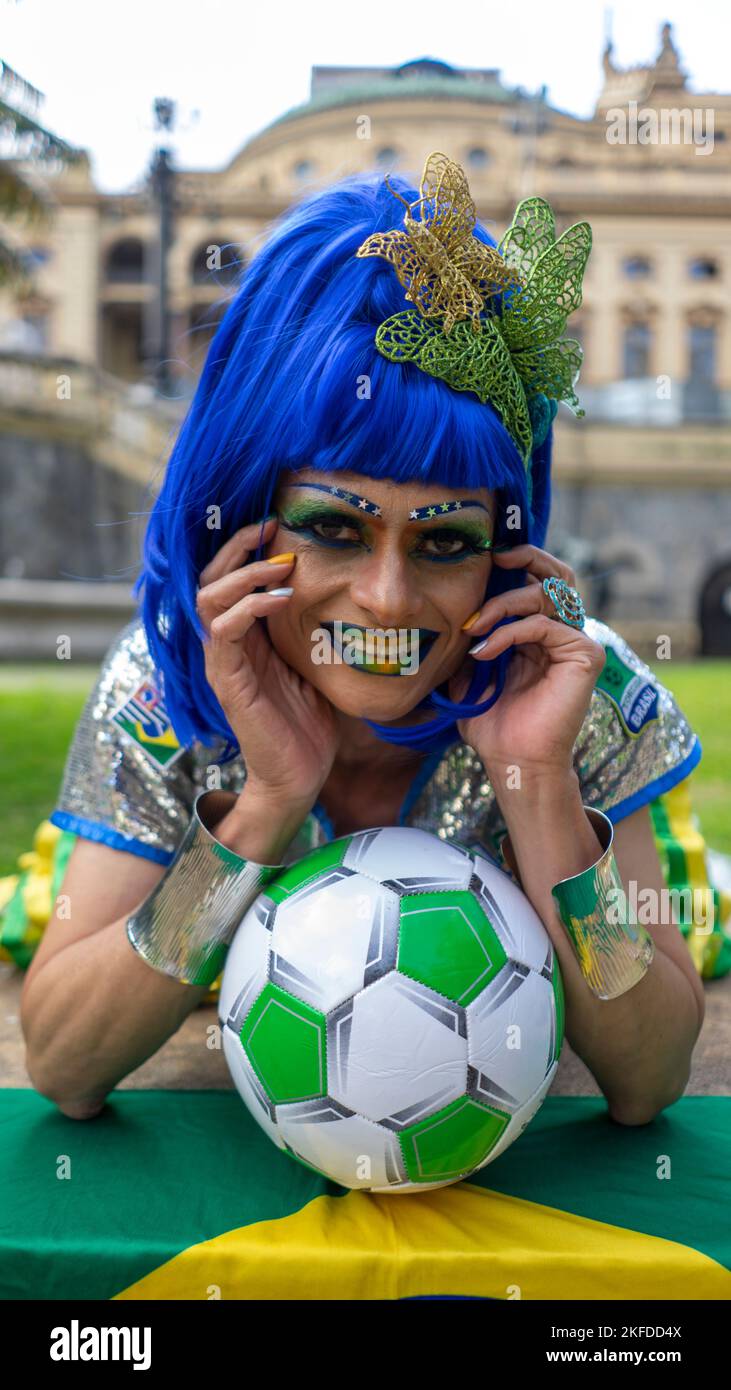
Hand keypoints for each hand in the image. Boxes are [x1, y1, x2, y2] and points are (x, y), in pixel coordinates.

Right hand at [196, 516, 338, 806]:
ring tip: (279, 563)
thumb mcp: (315, 663)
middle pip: (210, 578)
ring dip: (243, 573)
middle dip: (238, 547)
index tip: (278, 524)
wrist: (299, 776)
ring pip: (209, 599)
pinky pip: (223, 632)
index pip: (230, 578)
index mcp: (246, 636)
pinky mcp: (228, 681)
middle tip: (270, 526)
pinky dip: (249, 608)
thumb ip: (312, 628)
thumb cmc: (309, 722)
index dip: (247, 548)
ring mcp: (224, 662)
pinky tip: (280, 599)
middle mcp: (227, 644)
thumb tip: (343, 589)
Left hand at [449, 543, 605, 777]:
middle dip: (527, 556)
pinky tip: (485, 651)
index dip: (517, 562)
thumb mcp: (471, 670)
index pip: (538, 580)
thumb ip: (474, 634)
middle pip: (558, 574)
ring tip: (474, 627)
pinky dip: (509, 632)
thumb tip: (457, 602)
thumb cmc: (493, 721)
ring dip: (504, 603)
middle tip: (495, 557)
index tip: (484, 557)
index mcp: (540, 631)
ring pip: (548, 594)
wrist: (513, 759)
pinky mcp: (585, 655)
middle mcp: (563, 632)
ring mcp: (577, 642)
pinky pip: (545, 625)